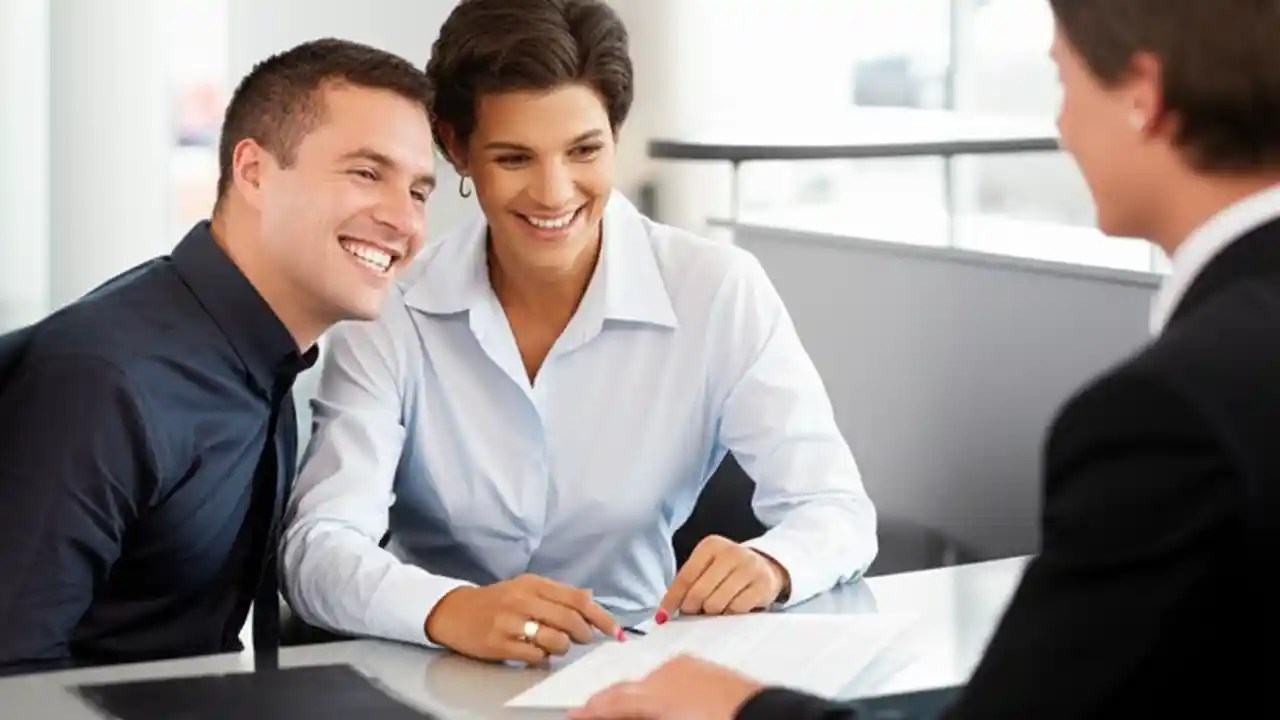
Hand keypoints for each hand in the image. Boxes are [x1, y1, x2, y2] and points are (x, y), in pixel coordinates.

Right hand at [424, 574, 621, 663]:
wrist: (454, 611)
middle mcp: (523, 600)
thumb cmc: (495, 601)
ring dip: (564, 647)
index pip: (577, 598)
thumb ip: (556, 593)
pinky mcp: (499, 644)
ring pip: (555, 639)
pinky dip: (543, 658)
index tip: (614, 630)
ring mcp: (510, 622)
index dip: (600, 616)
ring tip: (558, 646)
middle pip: (570, 619)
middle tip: (585, 639)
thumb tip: (589, 595)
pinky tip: (538, 654)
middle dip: (585, 634)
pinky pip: (534, 656)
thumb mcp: (525, 588)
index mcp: (533, 584)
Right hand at [569, 654, 763, 719]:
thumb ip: (635, 713)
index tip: (575, 716)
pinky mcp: (704, 668)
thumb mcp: (665, 716)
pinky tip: (662, 705)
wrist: (766, 718)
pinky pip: (672, 677)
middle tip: (596, 715)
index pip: (610, 701)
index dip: (589, 711)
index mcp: (655, 692)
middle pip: (627, 689)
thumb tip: (617, 712)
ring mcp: (687, 667)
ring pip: (649, 682)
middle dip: (612, 705)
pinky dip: (660, 691)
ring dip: (637, 699)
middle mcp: (667, 673)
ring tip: (631, 712)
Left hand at [658, 536, 789, 621]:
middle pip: (699, 592)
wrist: (765, 566)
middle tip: (696, 611)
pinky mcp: (762, 585)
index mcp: (711, 545)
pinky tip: (732, 606)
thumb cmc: (728, 571)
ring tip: (716, 606)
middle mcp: (731, 552)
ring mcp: (749, 567)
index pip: (685, 577)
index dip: (672, 599)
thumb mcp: (706, 568)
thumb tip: (664, 613)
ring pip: (716, 603)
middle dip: (692, 608)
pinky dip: (730, 613)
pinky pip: (736, 609)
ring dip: (712, 612)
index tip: (663, 616)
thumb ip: (687, 585)